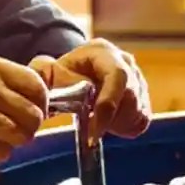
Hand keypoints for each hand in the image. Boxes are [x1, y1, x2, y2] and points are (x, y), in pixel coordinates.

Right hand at [0, 54, 47, 162]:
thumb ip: (5, 80)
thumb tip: (41, 92)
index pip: (37, 85)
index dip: (39, 103)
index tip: (32, 111)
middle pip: (35, 115)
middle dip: (26, 128)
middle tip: (10, 130)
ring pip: (23, 135)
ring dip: (10, 142)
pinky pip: (3, 152)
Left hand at [30, 38, 150, 139]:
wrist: (75, 77)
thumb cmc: (62, 75)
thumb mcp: (48, 71)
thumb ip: (40, 73)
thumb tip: (42, 75)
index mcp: (103, 52)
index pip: (116, 76)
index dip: (108, 106)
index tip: (93, 133)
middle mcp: (126, 62)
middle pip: (132, 97)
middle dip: (112, 120)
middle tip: (93, 133)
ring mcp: (138, 79)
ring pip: (138, 111)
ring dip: (117, 124)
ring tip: (96, 122)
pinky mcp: (144, 97)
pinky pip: (142, 120)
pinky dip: (125, 128)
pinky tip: (108, 123)